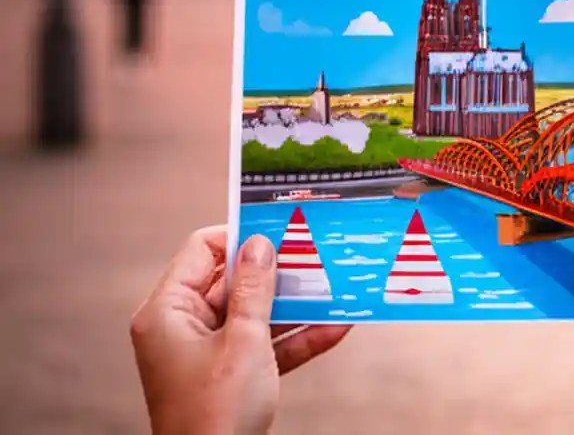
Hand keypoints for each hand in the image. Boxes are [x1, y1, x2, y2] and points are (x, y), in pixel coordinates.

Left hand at [130, 227, 350, 433]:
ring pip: (254, 314)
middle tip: (314, 254)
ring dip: (294, 305)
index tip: (279, 230)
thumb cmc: (216, 413)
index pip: (201, 251)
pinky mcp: (230, 375)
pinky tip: (335, 327)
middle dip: (276, 272)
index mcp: (167, 312)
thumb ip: (255, 290)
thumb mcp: (244, 342)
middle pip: (232, 282)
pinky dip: (296, 338)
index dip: (239, 237)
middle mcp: (181, 327)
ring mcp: (206, 352)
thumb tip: (260, 244)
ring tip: (334, 287)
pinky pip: (265, 345)